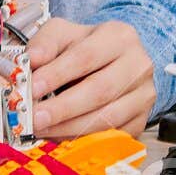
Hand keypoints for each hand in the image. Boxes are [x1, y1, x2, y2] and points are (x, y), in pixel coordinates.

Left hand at [28, 19, 154, 136]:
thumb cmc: (85, 48)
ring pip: (107, 118)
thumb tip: (31, 59)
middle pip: (100, 90)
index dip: (58, 74)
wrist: (113, 63)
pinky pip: (112, 136)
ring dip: (70, 128)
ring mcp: (143, 96)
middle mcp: (138, 65)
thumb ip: (45, 43)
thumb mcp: (63, 33)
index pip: (86, 56)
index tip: (33, 88)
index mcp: (119, 37)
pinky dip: (84, 141)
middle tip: (35, 118)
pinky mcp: (141, 120)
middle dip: (63, 108)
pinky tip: (61, 138)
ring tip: (42, 130)